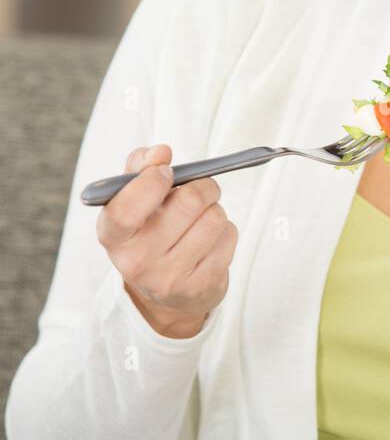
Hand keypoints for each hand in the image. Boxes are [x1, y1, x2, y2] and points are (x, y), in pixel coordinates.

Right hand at [95, 142, 238, 339]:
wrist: (165, 286)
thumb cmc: (149, 228)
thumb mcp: (132, 197)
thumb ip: (141, 166)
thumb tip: (161, 152)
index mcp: (111, 235)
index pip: (126, 208)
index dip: (151, 182)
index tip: (166, 172)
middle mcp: (136, 262)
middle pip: (188, 202)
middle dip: (201, 186)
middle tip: (199, 189)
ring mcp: (169, 279)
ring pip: (215, 218)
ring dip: (214, 209)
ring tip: (201, 218)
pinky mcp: (201, 287)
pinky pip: (229, 236)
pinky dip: (225, 230)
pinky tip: (208, 240)